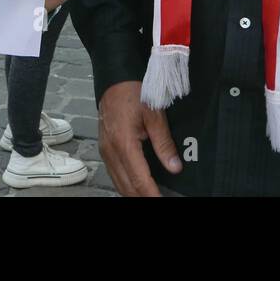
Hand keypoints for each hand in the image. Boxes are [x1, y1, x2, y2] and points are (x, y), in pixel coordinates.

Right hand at [98, 81, 182, 196]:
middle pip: (126, 186)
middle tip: (160, 199)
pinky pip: (114, 174)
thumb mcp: (154, 114)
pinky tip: (138, 185)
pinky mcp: (104, 148)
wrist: (114, 78)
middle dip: (143, 197)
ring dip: (133, 193)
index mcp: (123, 143)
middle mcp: (110, 151)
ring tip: (152, 195)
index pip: (139, 179)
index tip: (163, 201)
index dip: (152, 195)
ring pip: (118, 183)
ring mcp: (105, 151)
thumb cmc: (135, 91)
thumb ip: (164, 143)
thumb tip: (175, 167)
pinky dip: (126, 184)